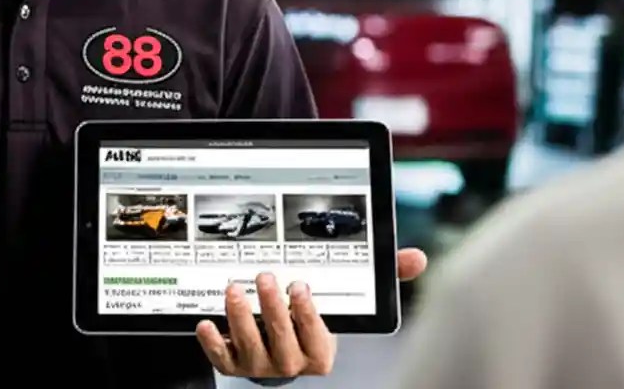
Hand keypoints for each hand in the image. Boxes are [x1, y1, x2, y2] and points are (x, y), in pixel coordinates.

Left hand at [194, 249, 430, 378]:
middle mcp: (290, 363)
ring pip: (249, 344)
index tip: (299, 287)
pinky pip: (221, 357)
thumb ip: (383, 278)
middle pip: (281, 337)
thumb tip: (416, 258)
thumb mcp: (348, 303)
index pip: (316, 335)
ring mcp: (260, 365)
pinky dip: (212, 342)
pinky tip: (207, 322)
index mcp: (320, 353)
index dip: (307, 314)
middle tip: (265, 278)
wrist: (279, 350)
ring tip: (234, 289)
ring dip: (240, 317)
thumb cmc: (311, 321)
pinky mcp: (233, 364)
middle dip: (272, 307)